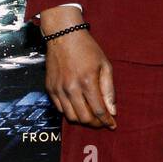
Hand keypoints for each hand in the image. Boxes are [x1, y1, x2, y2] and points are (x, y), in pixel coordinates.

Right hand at [41, 6, 115, 128]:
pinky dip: (70, 112)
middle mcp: (71, 88)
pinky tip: (78, 106)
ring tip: (91, 115)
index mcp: (87, 82)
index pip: (98, 111)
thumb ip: (109, 90)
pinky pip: (60, 109)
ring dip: (83, 120)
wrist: (63, 36)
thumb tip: (112, 111)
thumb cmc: (87, 49)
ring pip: (71, 117)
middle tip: (102, 121)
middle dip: (95, 123)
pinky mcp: (50, 88)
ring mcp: (58, 89)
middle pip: (84, 118)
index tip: (112, 125)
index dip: (106, 121)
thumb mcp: (104, 65)